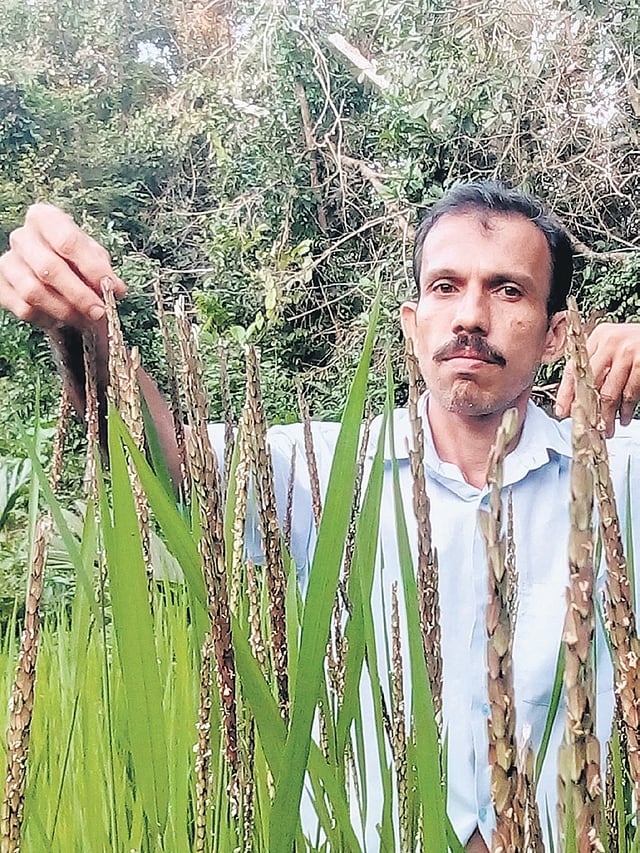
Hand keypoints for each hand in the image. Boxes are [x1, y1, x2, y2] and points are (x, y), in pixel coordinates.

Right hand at [0, 203, 124, 329]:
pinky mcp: (1, 285)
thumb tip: (115, 288)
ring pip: (33, 291)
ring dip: (63, 311)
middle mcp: (22, 237)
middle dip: (78, 295)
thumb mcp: (92, 256)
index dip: (91, 268)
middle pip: (49, 268)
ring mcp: (8, 261)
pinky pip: (23, 308)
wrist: (48, 269)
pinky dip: (46, 319)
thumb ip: (103, 270)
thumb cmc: (73, 258)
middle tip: (98, 311)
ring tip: (83, 319)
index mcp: (46, 219)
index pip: (67, 241)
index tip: (109, 287)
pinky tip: (59, 319)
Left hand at [555, 322, 639, 436]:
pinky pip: (629, 394)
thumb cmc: (636, 342)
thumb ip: (596, 365)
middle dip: (586, 409)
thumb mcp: (612, 345)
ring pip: (609, 393)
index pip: (574, 369)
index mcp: (598, 337)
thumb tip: (576, 397)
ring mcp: (627, 353)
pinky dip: (626, 410)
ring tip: (606, 428)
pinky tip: (624, 418)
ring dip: (606, 416)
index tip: (562, 411)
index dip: (566, 393)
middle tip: (586, 425)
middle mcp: (610, 343)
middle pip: (589, 384)